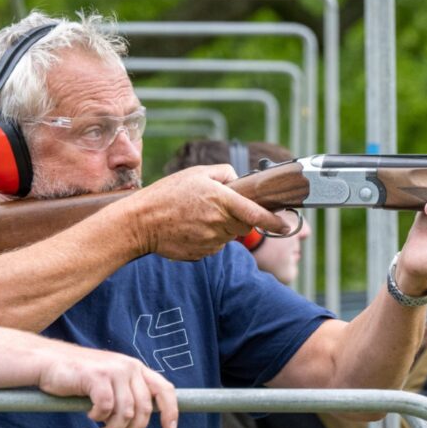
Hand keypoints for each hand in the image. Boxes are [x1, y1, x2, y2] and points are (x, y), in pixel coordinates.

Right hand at [34, 342, 179, 427]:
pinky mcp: (97, 376)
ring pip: (125, 413)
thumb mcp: (108, 382)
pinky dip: (99, 418)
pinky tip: (90, 417)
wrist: (47, 362)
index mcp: (135, 367)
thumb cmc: (77, 378)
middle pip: (144, 409)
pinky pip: (106, 408)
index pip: (164, 388)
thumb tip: (140, 422)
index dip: (171, 410)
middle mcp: (129, 366)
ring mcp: (113, 369)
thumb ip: (126, 394)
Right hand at [127, 164, 290, 261]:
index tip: (286, 224)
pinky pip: (213, 246)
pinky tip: (189, 228)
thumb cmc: (167, 194)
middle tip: (213, 207)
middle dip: (236, 217)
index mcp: (223, 201)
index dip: (275, 221)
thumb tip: (239, 180)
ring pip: (228, 235)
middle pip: (242, 225)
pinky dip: (207, 237)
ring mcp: (212, 242)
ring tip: (196, 216)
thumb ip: (224, 173)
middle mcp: (221, 224)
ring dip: (220, 226)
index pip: (257, 215)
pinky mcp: (202, 254)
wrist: (141, 222)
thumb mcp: (196, 173)